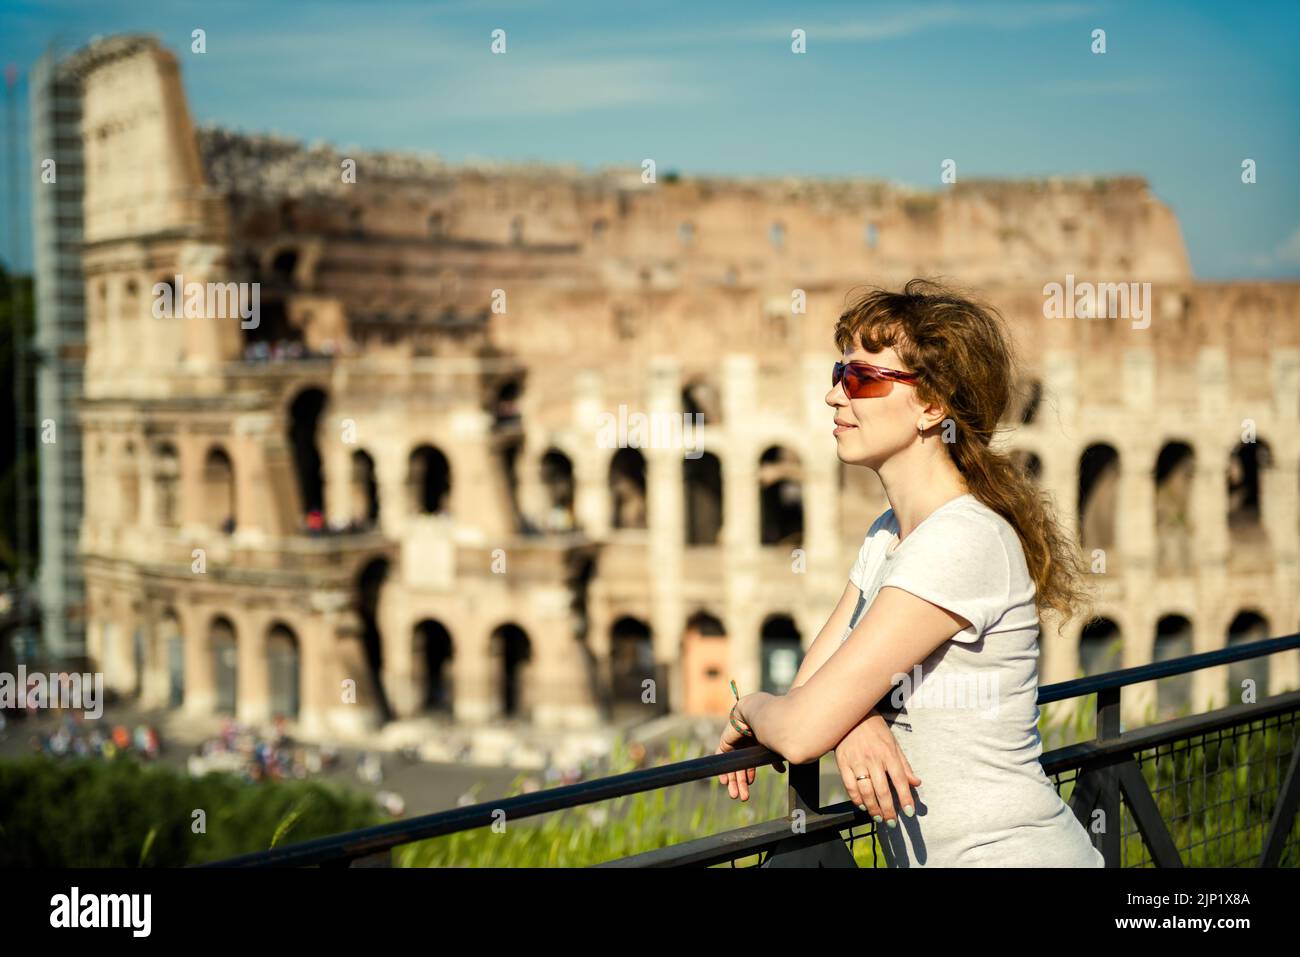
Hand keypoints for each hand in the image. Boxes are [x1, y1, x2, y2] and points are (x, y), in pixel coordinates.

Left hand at [715, 711, 785, 801]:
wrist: (759, 714)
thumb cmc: (771, 727)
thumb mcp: (772, 748)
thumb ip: (774, 759)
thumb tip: (781, 771)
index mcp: (757, 743)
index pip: (750, 763)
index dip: (749, 775)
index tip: (750, 786)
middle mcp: (745, 743)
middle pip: (740, 766)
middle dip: (741, 783)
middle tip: (743, 797)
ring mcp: (735, 741)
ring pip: (732, 764)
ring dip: (733, 780)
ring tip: (734, 794)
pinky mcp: (726, 741)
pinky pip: (722, 757)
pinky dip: (724, 769)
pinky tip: (725, 781)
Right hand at [834, 709, 920, 827]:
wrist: (851, 715)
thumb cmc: (875, 730)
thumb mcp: (894, 744)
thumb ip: (904, 765)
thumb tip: (917, 782)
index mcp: (888, 754)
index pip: (900, 780)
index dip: (905, 798)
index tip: (909, 812)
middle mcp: (873, 759)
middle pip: (882, 790)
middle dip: (888, 809)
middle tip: (892, 822)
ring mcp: (857, 761)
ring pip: (866, 791)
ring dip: (873, 808)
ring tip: (878, 817)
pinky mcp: (843, 762)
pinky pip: (849, 786)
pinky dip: (856, 799)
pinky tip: (862, 806)